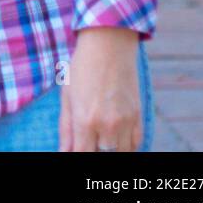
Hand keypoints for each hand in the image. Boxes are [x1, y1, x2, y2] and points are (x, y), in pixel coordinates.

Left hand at [59, 26, 141, 151]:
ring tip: (100, 137)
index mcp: (85, 119)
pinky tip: (115, 137)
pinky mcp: (138, 116)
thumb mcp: (66, 97)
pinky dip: (126, 145)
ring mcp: (126, 121)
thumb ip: (66, 128)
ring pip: (121, 152)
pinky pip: (136, 143)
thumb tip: (64, 152)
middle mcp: (107, 124)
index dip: (77, 156)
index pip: (82, 155)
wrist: (108, 46)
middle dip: (93, 150)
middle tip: (87, 138)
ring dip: (110, 149)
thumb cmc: (81, 69)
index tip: (76, 150)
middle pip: (102, 155)